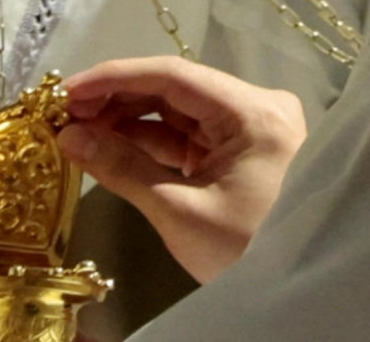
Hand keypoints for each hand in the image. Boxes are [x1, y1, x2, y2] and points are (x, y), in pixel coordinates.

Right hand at [56, 57, 307, 283]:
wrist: (304, 294)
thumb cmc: (249, 253)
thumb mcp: (181, 212)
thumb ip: (122, 168)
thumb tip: (68, 136)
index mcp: (254, 112)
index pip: (172, 75)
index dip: (112, 79)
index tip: (66, 92)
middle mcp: (257, 110)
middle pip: (174, 90)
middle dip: (117, 102)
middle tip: (65, 116)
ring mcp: (251, 133)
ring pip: (178, 114)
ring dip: (128, 122)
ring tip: (79, 132)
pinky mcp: (243, 157)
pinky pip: (189, 139)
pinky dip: (150, 144)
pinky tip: (110, 147)